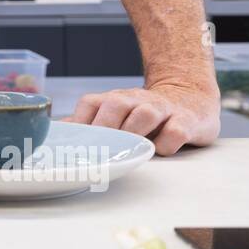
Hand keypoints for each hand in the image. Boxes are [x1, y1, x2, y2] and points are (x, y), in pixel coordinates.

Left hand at [65, 81, 220, 155]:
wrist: (190, 99)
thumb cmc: (145, 113)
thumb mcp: (117, 114)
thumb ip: (91, 124)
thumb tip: (58, 134)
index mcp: (116, 99)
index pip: (90, 103)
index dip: (81, 123)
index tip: (75, 146)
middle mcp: (137, 100)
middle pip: (115, 104)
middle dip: (105, 127)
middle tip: (101, 150)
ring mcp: (163, 109)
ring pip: (146, 114)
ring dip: (134, 132)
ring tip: (130, 149)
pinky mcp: (186, 121)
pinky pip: (175, 131)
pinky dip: (166, 143)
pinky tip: (160, 150)